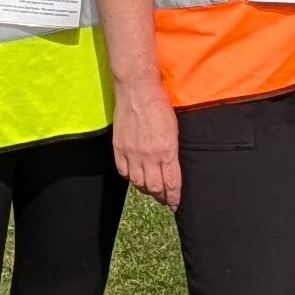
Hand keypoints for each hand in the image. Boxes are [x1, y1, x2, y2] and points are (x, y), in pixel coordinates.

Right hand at [113, 88, 182, 209]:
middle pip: (154, 187)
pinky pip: (123, 171)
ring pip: (138, 182)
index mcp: (167, 151)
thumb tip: (171, 169)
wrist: (137, 90)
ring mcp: (132, 153)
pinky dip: (130, 177)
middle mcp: (149, 156)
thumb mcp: (174, 130)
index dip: (173, 197)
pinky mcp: (119, 148)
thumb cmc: (160, 106)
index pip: (171, 183)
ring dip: (145, 188)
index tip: (175, 204)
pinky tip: (134, 176)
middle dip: (161, 196)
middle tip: (164, 199)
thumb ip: (172, 152)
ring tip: (150, 189)